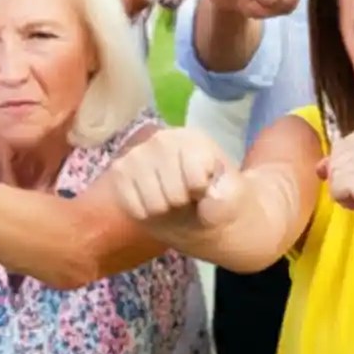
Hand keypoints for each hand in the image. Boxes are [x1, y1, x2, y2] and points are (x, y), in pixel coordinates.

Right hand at [112, 128, 244, 231]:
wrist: (196, 209)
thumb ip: (226, 198)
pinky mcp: (120, 173)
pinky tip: (154, 204)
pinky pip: (133, 208)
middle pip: (172, 193)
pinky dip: (145, 214)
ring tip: (172, 201)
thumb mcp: (233, 200)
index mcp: (193, 139)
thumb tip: (212, 196)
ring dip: (164, 210)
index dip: (202, 193)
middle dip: (183, 203)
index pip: (195, 179)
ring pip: (152, 203)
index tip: (205, 189)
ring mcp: (136, 154)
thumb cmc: (216, 200)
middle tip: (187, 198)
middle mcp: (161, 139)